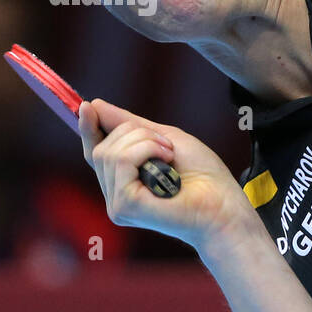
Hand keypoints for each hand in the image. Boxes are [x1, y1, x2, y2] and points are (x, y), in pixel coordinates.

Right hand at [78, 98, 253, 251]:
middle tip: (168, 145)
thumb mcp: (164, 138)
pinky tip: (167, 163)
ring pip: (110, 152)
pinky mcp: (123, 206)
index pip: (95, 152)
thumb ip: (129, 125)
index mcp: (124, 181)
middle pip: (101, 148)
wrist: (223, 202)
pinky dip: (146, 151)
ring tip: (170, 155)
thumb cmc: (203, 174)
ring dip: (146, 141)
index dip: (88, 129)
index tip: (88, 105)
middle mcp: (115, 194)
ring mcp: (117, 202)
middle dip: (135, 133)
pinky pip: (121, 161)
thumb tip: (92, 105)